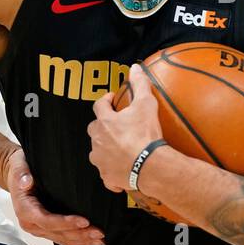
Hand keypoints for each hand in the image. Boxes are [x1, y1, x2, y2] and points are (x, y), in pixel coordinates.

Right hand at [4, 147, 103, 244]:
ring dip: (82, 242)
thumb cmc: (19, 169)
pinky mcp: (47, 230)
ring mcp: (39, 229)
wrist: (16, 176)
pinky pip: (63, 241)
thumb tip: (26, 181)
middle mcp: (32, 224)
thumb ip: (22, 173)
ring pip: (63, 240)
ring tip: (101, 242)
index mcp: (25, 210)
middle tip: (100, 233)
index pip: (47, 220)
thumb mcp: (18, 165)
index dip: (66, 223)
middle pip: (58, 234)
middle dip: (80, 235)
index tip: (85, 221)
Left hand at [88, 64, 162, 194]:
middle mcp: (97, 141)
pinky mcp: (107, 176)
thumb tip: (135, 68)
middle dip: (102, 126)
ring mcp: (101, 160)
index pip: (99, 106)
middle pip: (94, 129)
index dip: (105, 101)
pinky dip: (111, 173)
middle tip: (116, 125)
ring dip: (104, 149)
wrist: (149, 166)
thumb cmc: (145, 135)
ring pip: (97, 152)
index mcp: (104, 122)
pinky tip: (120, 172)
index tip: (111, 100)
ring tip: (118, 148)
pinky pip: (106, 175)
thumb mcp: (146, 104)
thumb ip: (140, 84)